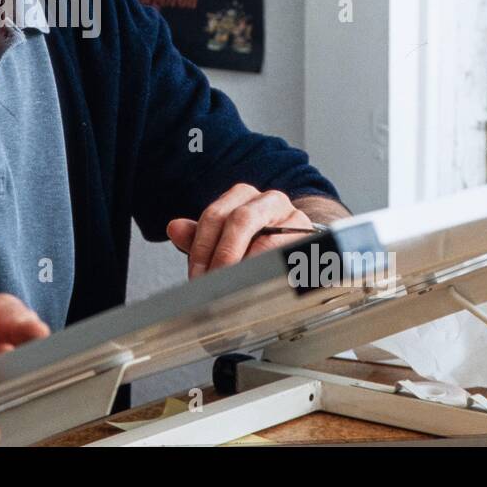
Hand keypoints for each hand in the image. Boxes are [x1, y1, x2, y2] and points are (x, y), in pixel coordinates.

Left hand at [166, 184, 313, 279]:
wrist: (300, 245)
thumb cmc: (257, 241)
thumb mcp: (225, 237)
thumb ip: (199, 235)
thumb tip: (174, 228)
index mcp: (243, 196)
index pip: (215, 216)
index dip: (201, 247)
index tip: (196, 277)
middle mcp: (269, 200)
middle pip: (241, 220)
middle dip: (223, 255)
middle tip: (214, 283)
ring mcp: (294, 218)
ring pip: (268, 239)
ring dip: (247, 267)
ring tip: (235, 290)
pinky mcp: (312, 240)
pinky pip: (291, 256)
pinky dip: (274, 273)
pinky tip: (263, 288)